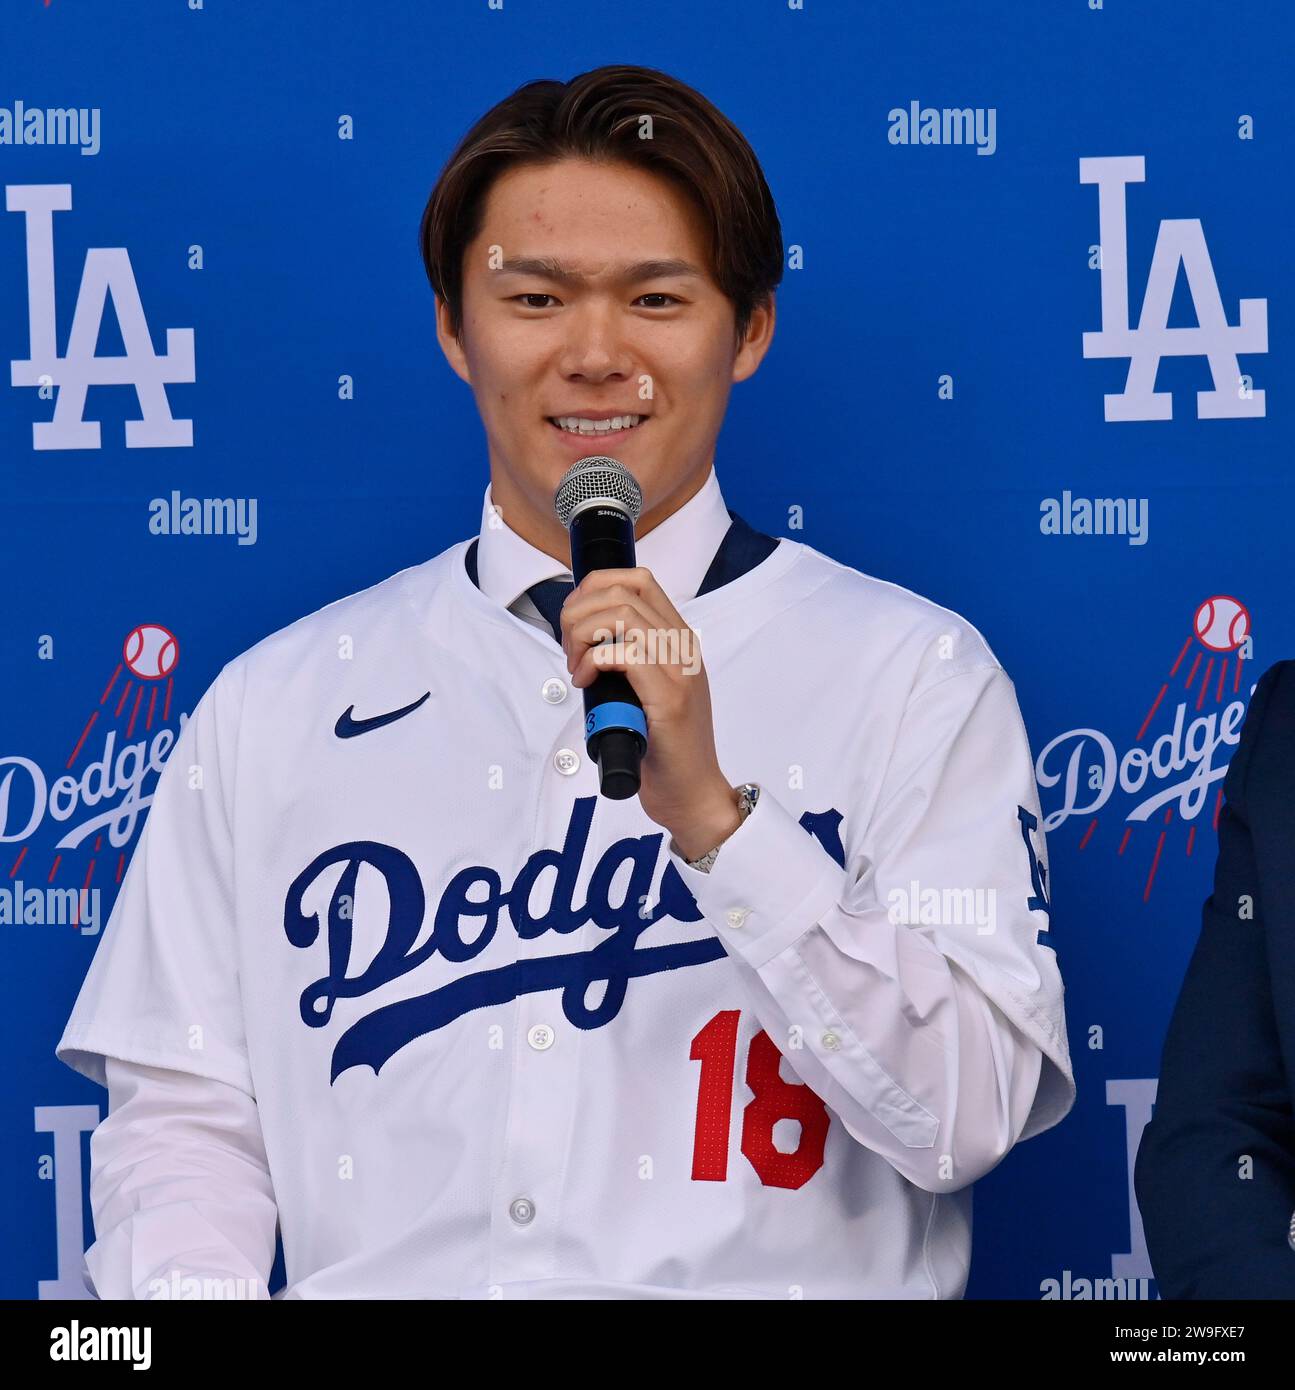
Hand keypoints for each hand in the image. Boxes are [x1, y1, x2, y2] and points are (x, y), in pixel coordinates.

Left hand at [559, 566, 740, 855]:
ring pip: (620, 616)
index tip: (574, 621)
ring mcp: (679, 670)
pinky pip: (623, 654)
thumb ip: (629, 660)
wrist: (692, 794)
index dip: (594, 588)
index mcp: (679, 641)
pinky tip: (586, 683)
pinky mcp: (669, 698)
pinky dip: (592, 662)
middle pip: (622, 592)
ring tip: (577, 669)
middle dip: (578, 614)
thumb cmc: (664, 748)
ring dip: (582, 637)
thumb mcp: (646, 691)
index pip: (638, 580)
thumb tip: (584, 639)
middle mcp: (683, 647)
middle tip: (569, 651)